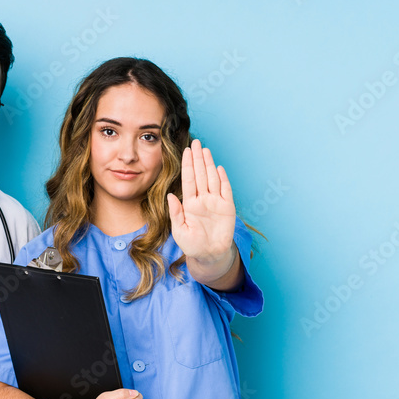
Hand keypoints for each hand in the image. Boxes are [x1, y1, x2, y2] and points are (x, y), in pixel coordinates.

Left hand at [167, 139, 235, 265]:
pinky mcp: (227, 207)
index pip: (188, 180)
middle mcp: (203, 199)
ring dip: (209, 164)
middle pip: (200, 174)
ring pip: (212, 178)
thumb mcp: (179, 231)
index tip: (185, 151)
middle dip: (197, 158)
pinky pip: (226, 190)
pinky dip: (223, 179)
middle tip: (195, 142)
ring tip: (205, 150)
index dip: (187, 165)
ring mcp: (215, 202)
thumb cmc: (192, 245)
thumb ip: (176, 213)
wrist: (210, 255)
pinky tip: (219, 167)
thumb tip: (171, 196)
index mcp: (190, 203)